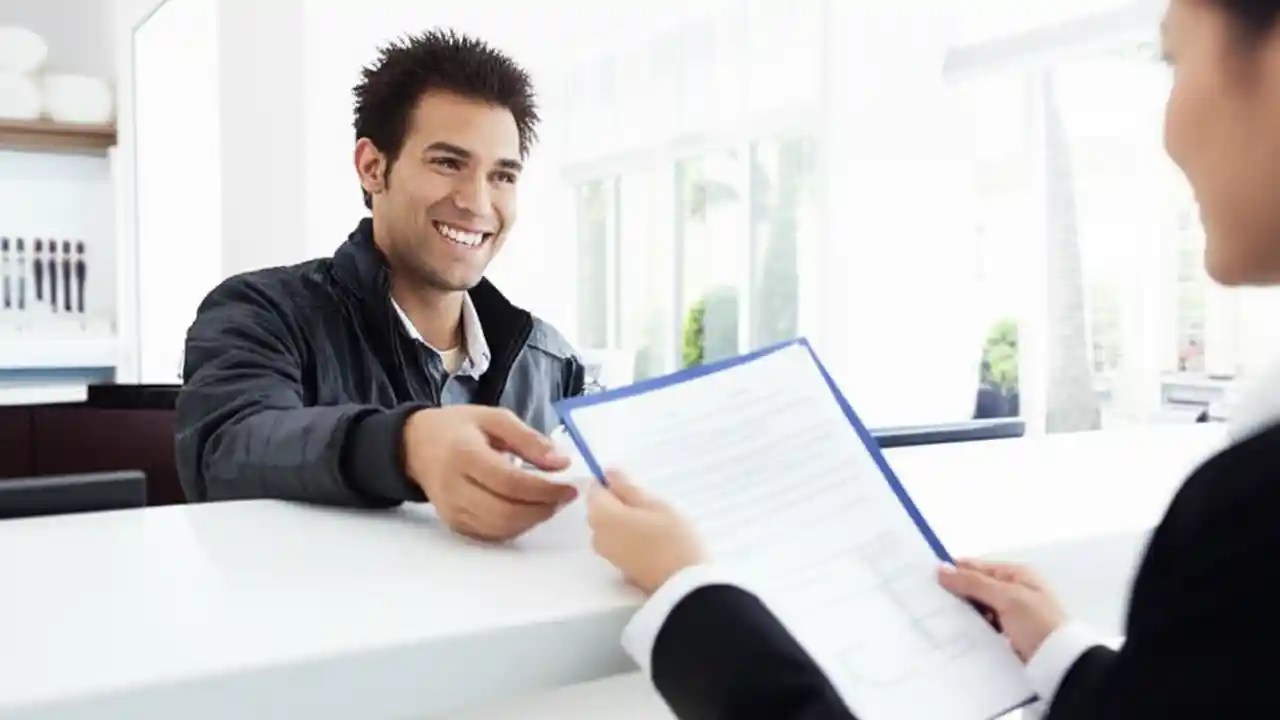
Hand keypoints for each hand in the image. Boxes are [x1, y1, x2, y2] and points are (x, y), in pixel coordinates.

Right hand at [404, 406, 576, 541]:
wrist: (415, 445)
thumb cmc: (458, 427)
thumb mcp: (495, 418)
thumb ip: (529, 439)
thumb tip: (562, 463)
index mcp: (464, 455)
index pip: (510, 482)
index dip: (544, 489)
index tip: (568, 486)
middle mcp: (454, 487)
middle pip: (505, 512)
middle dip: (542, 509)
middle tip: (563, 497)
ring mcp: (452, 510)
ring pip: (500, 528)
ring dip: (532, 520)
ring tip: (549, 502)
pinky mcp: (454, 524)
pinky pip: (491, 535)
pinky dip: (516, 527)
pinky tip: (528, 510)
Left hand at [586, 471, 707, 593]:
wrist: (683, 588)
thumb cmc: (673, 538)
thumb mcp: (656, 505)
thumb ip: (629, 488)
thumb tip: (609, 474)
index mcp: (601, 515)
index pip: (595, 490)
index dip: (613, 485)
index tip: (637, 489)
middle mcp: (596, 536)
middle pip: (601, 510)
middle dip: (620, 504)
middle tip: (652, 507)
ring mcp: (607, 555)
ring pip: (611, 528)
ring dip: (627, 522)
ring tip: (658, 526)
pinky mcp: (619, 570)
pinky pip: (619, 544)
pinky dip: (631, 539)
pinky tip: (655, 542)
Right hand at [938, 559, 1068, 661]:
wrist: (1062, 666)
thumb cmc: (1040, 625)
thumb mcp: (1007, 598)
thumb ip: (974, 583)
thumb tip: (941, 569)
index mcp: (1017, 575)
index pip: (977, 567)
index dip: (953, 571)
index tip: (926, 579)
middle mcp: (1013, 592)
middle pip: (975, 588)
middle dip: (954, 595)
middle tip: (926, 602)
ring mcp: (1010, 616)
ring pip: (976, 610)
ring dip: (961, 615)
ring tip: (934, 620)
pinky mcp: (1006, 637)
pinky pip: (981, 628)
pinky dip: (969, 630)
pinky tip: (953, 635)